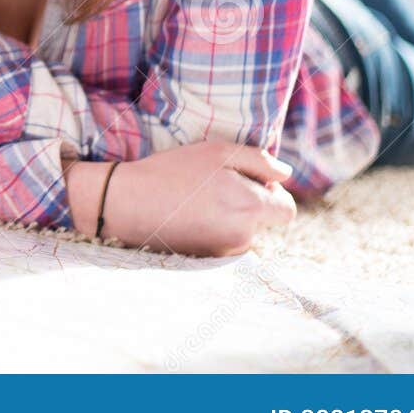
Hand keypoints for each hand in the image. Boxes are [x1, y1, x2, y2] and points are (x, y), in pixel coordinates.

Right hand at [67, 141, 296, 256]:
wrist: (126, 202)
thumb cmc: (171, 171)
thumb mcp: (217, 151)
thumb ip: (261, 160)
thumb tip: (287, 175)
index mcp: (250, 207)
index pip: (286, 209)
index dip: (271, 191)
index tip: (244, 180)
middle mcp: (243, 236)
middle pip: (264, 220)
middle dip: (249, 203)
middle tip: (214, 186)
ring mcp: (224, 252)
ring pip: (243, 232)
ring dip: (230, 217)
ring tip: (196, 200)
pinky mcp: (206, 261)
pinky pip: (223, 243)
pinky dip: (213, 230)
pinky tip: (188, 216)